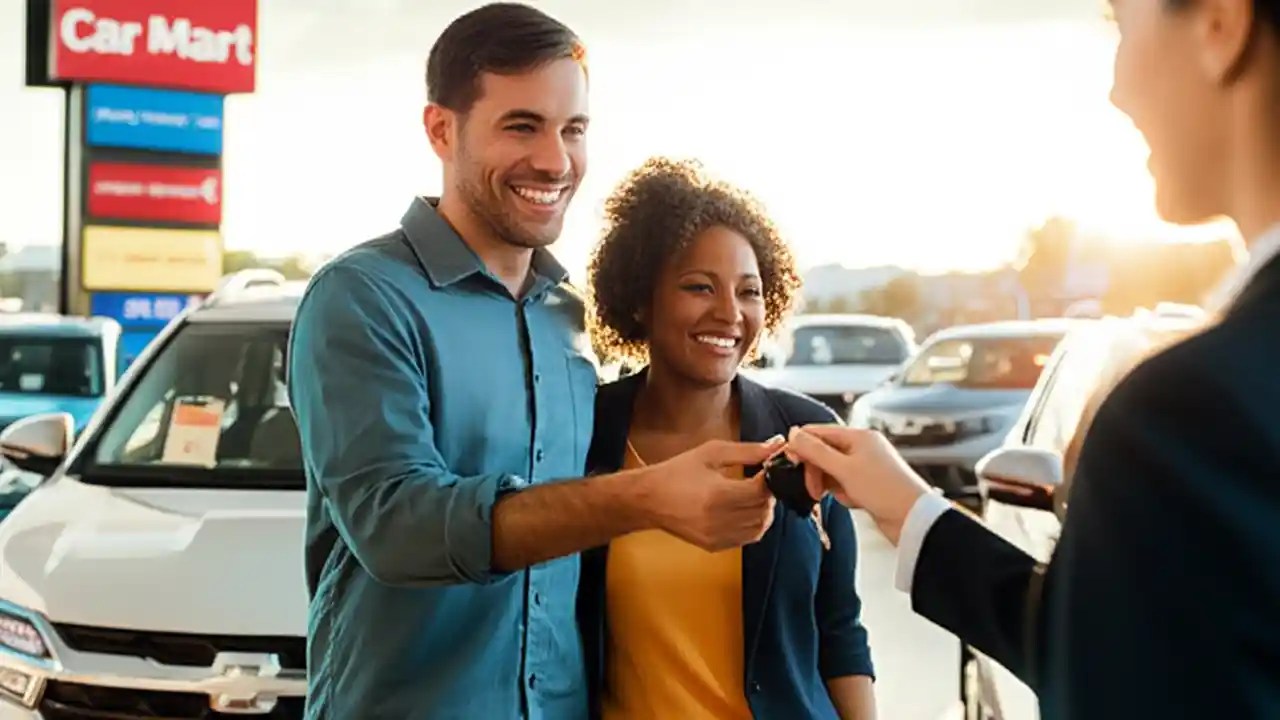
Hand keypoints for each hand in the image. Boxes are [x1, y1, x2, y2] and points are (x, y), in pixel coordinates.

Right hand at [641, 437, 782, 551]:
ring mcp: (717, 536)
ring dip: (763, 511)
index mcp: (717, 494)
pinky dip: (752, 524)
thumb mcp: (712, 453)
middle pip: (763, 510)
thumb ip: (748, 451)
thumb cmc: (678, 472)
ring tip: (751, 496)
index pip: (761, 491)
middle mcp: (718, 520)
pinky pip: (747, 538)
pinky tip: (741, 510)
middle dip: (768, 494)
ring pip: (760, 528)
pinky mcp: (715, 546)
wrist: (649, 499)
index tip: (767, 468)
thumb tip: (778, 445)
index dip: (770, 478)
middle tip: (760, 481)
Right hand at [785, 425, 931, 544]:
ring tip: (842, 495)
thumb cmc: (884, 490)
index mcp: (858, 436)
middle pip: (823, 452)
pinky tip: (853, 501)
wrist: (913, 518)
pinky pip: (843, 484)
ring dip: (829, 484)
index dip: (802, 446)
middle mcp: (862, 448)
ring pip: (832, 470)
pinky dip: (842, 493)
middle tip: (811, 488)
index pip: (819, 432)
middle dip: (815, 471)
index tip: (789, 461)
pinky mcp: (868, 484)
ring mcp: (865, 466)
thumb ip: (815, 451)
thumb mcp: (843, 469)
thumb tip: (793, 433)